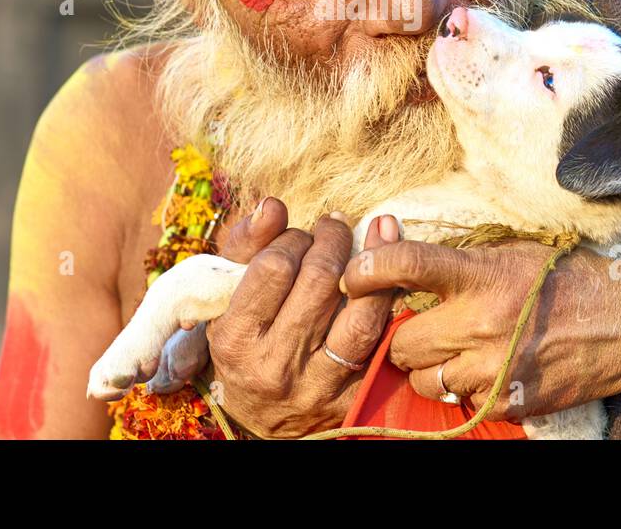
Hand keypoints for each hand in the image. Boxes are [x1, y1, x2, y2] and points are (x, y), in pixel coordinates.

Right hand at [204, 199, 398, 437]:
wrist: (260, 416)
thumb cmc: (244, 339)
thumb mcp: (227, 296)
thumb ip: (246, 246)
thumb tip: (272, 205)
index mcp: (236, 338)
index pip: (275, 266)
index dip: (293, 238)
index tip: (298, 235)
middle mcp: (274, 366)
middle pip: (320, 282)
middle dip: (333, 241)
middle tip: (333, 228)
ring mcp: (316, 386)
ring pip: (361, 316)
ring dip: (374, 263)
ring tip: (376, 233)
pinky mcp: (350, 398)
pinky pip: (381, 342)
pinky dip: (390, 301)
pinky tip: (392, 274)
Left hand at [342, 238, 620, 419]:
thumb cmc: (563, 279)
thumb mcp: (510, 253)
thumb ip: (456, 262)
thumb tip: (395, 255)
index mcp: (482, 275)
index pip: (407, 264)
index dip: (368, 268)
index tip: (352, 274)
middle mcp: (483, 322)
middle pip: (401, 340)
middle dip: (401, 334)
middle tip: (419, 324)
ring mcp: (495, 369)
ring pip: (422, 379)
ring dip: (425, 367)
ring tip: (448, 351)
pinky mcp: (507, 402)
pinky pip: (456, 402)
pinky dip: (458, 389)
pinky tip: (479, 369)